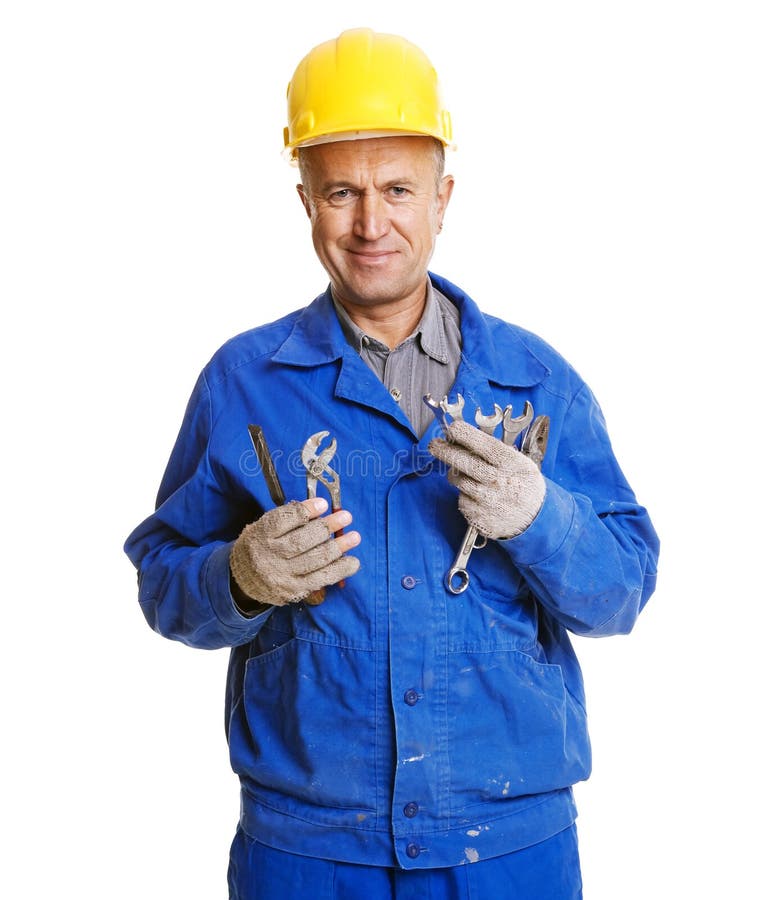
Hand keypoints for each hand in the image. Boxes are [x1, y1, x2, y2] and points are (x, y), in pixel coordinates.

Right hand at [230, 498, 360, 606]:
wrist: (244, 578)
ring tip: (354, 537)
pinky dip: (340, 570)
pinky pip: (321, 579)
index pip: (282, 520)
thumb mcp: (265, 526)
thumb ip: (289, 518)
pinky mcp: (294, 590)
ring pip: (314, 560)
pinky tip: (352, 561)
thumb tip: (321, 509)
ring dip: (338, 548)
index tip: (323, 504)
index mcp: (260, 535)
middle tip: (346, 517)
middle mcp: (269, 556)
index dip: (305, 511)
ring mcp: (282, 576)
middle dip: (327, 527)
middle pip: (301, 541)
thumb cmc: (261, 545)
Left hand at [429, 420, 545, 538]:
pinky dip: (464, 494)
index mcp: (511, 465)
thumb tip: (467, 437)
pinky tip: (477, 494)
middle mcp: (499, 482)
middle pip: (465, 463)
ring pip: (459, 481)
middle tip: (434, 444)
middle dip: (446, 451)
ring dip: (456, 474)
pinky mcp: (478, 517)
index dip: (466, 435)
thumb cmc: (524, 485)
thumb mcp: (520, 463)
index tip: (452, 427)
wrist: (535, 519)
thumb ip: (497, 451)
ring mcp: (487, 501)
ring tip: (463, 472)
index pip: (485, 445)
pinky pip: (462, 499)